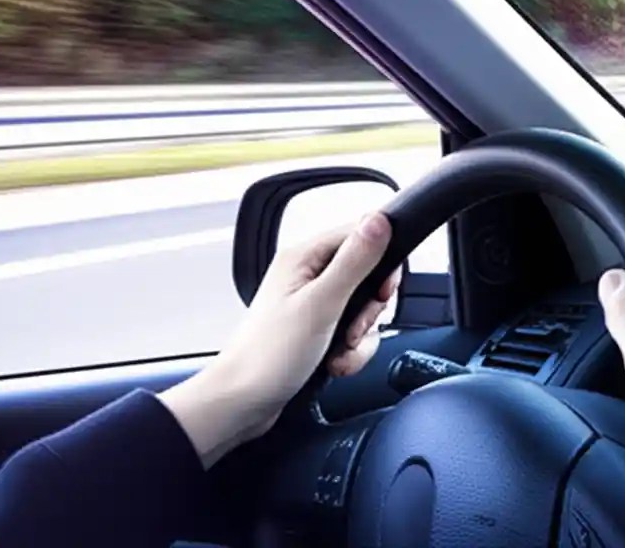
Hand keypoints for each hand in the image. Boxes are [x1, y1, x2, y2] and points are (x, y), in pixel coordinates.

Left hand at [160, 213, 396, 467]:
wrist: (243, 403)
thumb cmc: (268, 356)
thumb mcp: (321, 304)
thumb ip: (354, 262)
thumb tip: (379, 220)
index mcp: (303, 258)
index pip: (361, 235)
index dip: (381, 262)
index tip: (381, 291)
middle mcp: (308, 276)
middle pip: (368, 275)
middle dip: (369, 310)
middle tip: (353, 328)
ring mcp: (313, 304)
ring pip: (364, 308)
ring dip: (360, 337)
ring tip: (338, 351)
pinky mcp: (317, 329)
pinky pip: (353, 333)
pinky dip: (350, 352)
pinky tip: (335, 363)